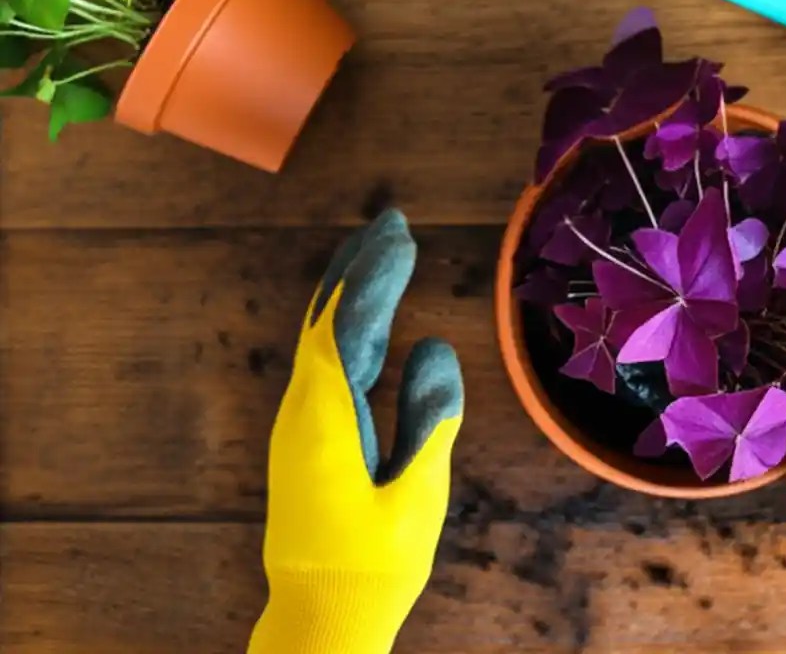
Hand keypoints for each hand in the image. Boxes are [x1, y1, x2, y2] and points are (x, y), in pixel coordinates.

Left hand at [248, 210, 463, 653]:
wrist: (320, 614)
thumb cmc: (374, 564)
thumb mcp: (417, 496)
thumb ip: (430, 419)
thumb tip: (436, 345)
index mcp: (326, 422)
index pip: (348, 328)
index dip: (375, 277)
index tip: (402, 234)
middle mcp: (302, 412)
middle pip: (323, 319)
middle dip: (357, 267)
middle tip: (392, 221)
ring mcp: (299, 422)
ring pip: (318, 336)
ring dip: (349, 289)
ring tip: (383, 250)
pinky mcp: (307, 435)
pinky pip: (323, 360)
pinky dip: (346, 323)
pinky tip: (366, 315)